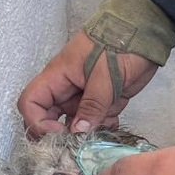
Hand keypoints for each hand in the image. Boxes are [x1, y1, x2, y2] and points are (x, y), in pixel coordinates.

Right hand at [17, 30, 158, 137]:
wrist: (145, 33)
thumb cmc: (120, 45)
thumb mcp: (106, 75)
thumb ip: (92, 104)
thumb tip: (77, 132)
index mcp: (58, 77)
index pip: (30, 103)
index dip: (37, 122)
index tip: (60, 133)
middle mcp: (65, 89)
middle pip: (49, 119)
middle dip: (63, 134)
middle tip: (81, 141)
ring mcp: (83, 96)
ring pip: (75, 124)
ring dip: (88, 131)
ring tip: (105, 126)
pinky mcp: (101, 100)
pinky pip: (94, 120)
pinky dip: (103, 125)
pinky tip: (115, 120)